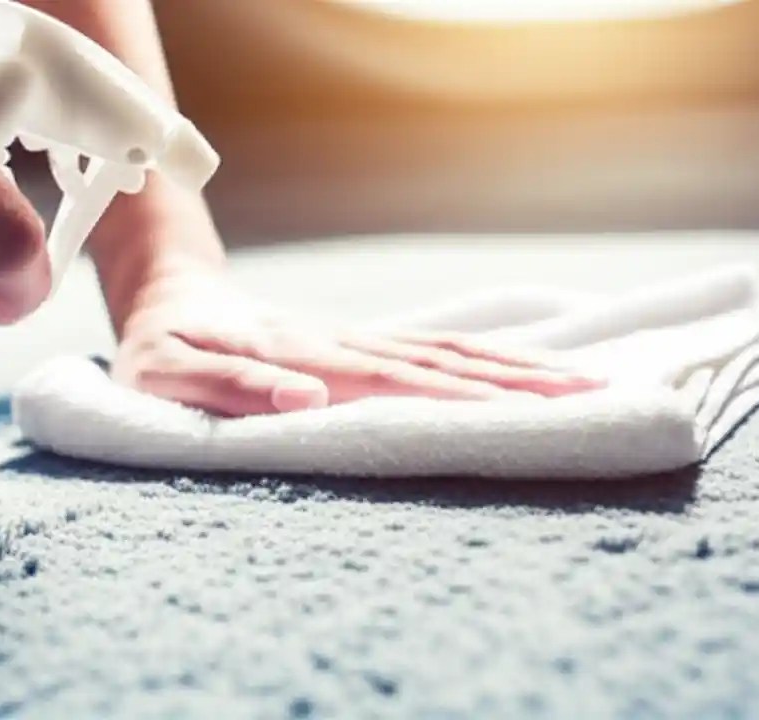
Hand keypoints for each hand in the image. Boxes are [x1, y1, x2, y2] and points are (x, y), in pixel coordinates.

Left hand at [113, 269, 601, 416]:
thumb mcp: (165, 376)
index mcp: (305, 358)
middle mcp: (343, 346)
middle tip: (598, 397)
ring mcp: (357, 342)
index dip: (467, 397)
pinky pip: (432, 351)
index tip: (533, 411)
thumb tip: (305, 397)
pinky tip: (521, 370)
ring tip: (585, 382)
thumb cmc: (160, 353)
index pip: (400, 381)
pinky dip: (483, 360)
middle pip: (445, 364)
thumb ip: (227, 388)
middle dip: (520, 383)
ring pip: (448, 352)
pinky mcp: (360, 346)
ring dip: (515, 368)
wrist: (168, 299)